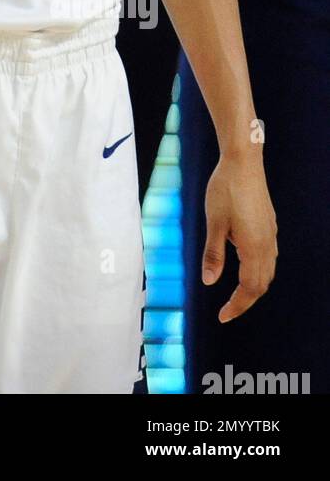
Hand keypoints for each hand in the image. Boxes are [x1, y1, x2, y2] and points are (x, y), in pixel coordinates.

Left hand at [201, 150, 276, 321]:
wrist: (243, 163)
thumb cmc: (224, 190)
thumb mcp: (214, 222)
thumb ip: (213, 254)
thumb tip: (209, 282)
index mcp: (254, 248)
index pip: (250, 288)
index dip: (237, 306)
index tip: (222, 317)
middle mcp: (267, 245)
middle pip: (261, 284)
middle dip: (245, 301)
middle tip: (227, 311)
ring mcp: (270, 235)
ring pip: (267, 272)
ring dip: (253, 287)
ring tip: (235, 294)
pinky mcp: (269, 226)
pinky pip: (268, 258)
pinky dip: (257, 271)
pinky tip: (244, 265)